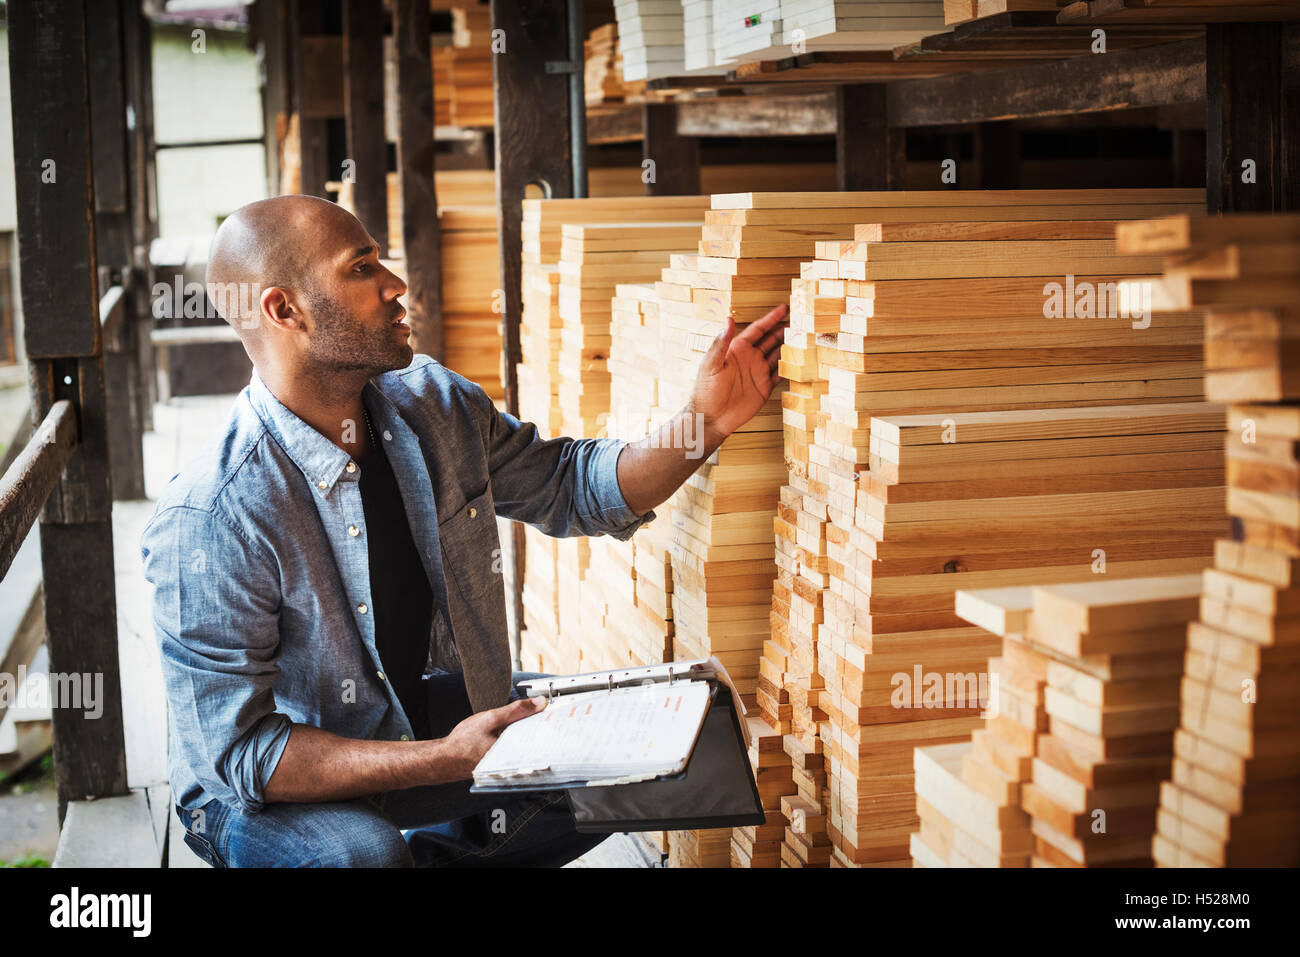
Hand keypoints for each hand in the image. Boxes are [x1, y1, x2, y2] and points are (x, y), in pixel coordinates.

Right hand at [439, 695, 546, 780]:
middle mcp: (513, 765)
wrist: (444, 759)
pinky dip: (522, 741)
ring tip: (538, 721)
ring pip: (528, 749)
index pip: (541, 740)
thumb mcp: (490, 719)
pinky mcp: (504, 766)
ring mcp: (509, 767)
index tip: (558, 713)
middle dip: (544, 730)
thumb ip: (515, 711)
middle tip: (551, 715)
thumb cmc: (463, 742)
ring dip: (533, 735)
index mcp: (512, 754)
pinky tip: (522, 731)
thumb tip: (539, 703)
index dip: (550, 725)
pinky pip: (519, 752)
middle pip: (537, 745)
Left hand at [690, 303, 787, 442]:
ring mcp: (758, 372)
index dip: (771, 319)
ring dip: (790, 347)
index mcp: (737, 349)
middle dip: (785, 330)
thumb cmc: (705, 390)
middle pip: (771, 340)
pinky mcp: (764, 387)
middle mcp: (750, 358)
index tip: (784, 308)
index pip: (758, 329)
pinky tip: (800, 361)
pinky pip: (781, 374)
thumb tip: (728, 319)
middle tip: (801, 322)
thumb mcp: (711, 364)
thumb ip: (721, 342)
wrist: (711, 417)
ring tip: (805, 338)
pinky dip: (791, 367)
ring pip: (778, 355)